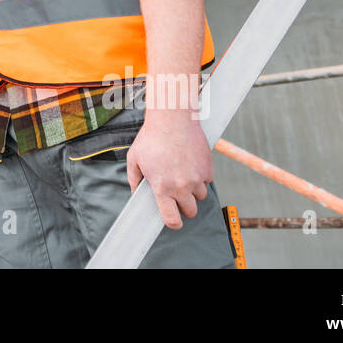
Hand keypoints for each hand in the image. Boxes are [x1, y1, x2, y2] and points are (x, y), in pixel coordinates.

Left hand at [124, 110, 212, 229]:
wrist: (172, 119)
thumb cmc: (151, 138)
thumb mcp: (134, 158)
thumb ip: (134, 179)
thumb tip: (136, 193)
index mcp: (163, 187)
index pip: (172, 219)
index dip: (173, 222)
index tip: (173, 220)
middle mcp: (182, 186)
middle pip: (191, 211)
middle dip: (185, 206)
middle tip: (178, 194)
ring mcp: (197, 178)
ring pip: (201, 196)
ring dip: (194, 190)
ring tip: (183, 175)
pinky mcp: (208, 168)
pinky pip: (207, 180)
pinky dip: (201, 176)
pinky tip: (190, 163)